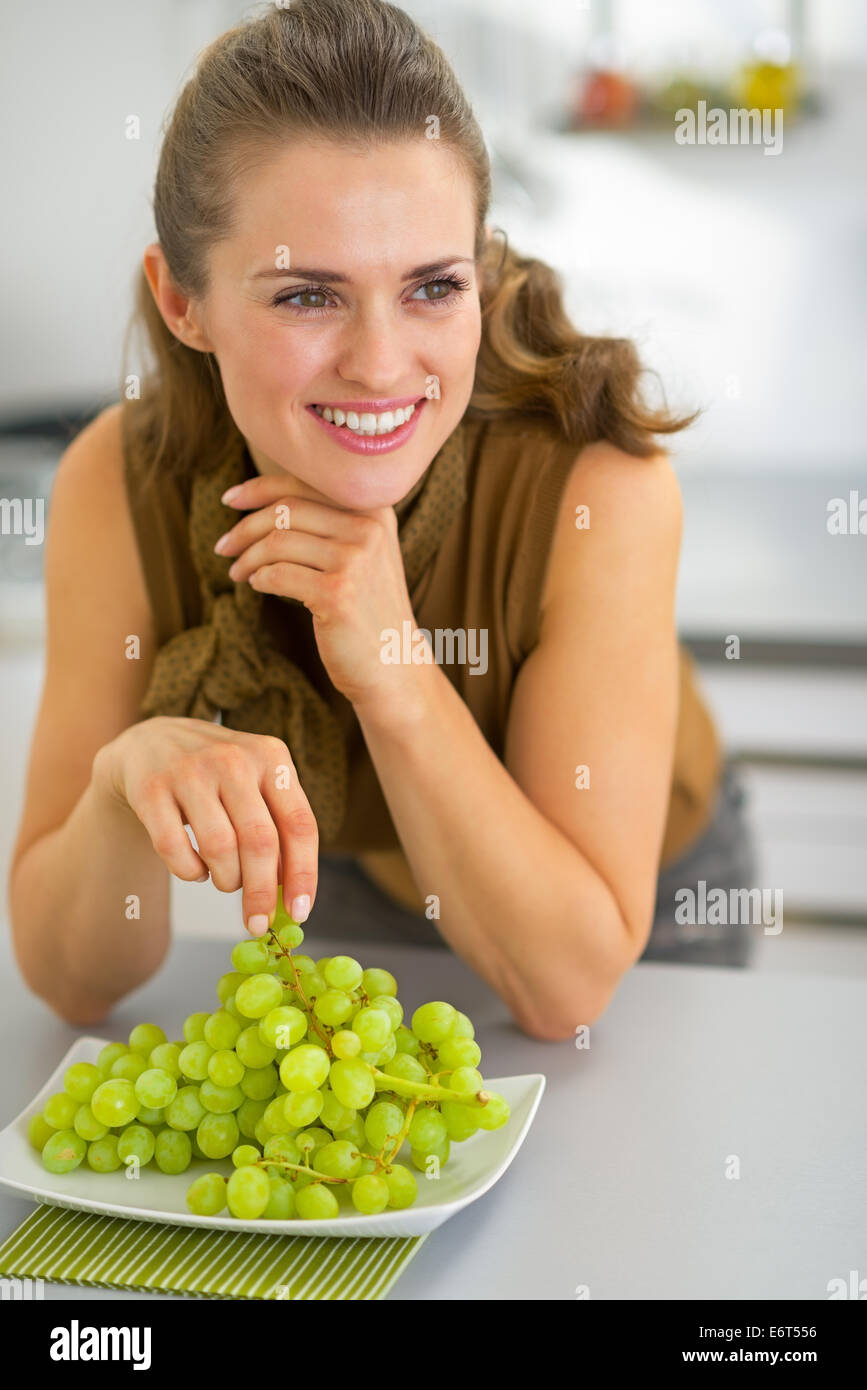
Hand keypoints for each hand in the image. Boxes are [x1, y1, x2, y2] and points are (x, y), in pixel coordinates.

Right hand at [92, 716, 317, 936]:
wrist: (149, 744)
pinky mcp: (151, 788)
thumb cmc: (217, 776)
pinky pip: (175, 849)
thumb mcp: (256, 783)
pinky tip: (196, 869)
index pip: (300, 824)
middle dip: (261, 893)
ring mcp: (190, 771)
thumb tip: (293, 893)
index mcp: (271, 757)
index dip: (303, 874)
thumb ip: (278, 827)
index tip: (299, 913)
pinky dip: (190, 872)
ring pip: (219, 848)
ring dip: (226, 880)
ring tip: (225, 881)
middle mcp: (233, 759)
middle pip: (260, 841)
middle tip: (257, 923)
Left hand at [216, 474, 422, 714]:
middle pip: (286, 510)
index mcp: (374, 510)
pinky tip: (257, 585)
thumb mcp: (363, 554)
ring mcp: (355, 561)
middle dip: (245, 526)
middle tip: (223, 546)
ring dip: (247, 557)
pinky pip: (278, 575)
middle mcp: (368, 529)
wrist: (395, 665)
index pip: (305, 484)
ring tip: (237, 572)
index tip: (230, 499)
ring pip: (278, 542)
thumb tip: (266, 500)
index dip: (259, 488)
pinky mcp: (337, 594)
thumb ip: (332, 522)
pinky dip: (259, 579)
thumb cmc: (368, 609)